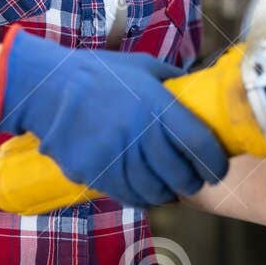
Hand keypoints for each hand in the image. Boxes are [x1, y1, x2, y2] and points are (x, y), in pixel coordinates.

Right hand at [0, 27, 228, 208]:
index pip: (200, 145)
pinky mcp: (95, 173)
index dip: (215, 163)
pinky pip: (128, 196)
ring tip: (169, 187)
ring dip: (167, 193)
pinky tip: (144, 190)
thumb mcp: (141, 67)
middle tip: (194, 179)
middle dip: (192, 180)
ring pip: (155, 191)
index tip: (218, 168)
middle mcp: (139, 134)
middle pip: (180, 175)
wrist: (48, 87)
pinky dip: (142, 197)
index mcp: (156, 106)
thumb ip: (172, 81)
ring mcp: (116, 157)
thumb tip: (197, 90)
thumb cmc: (98, 74)